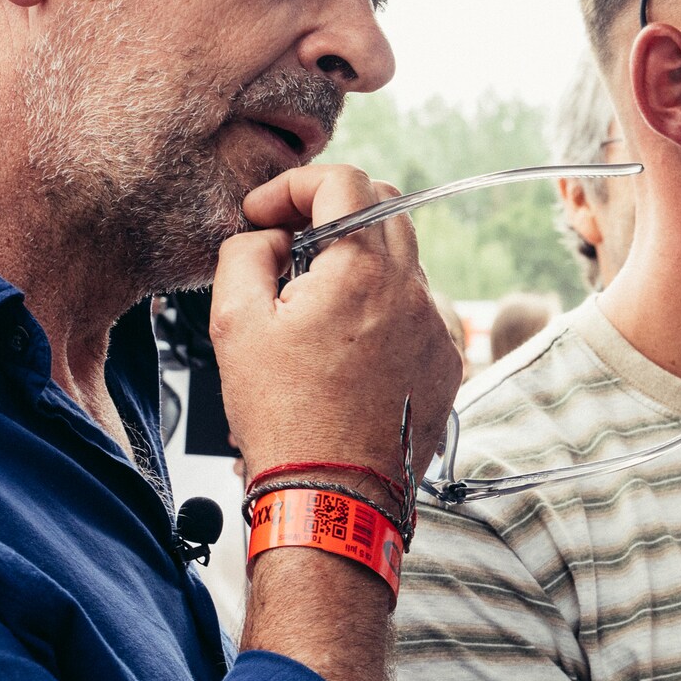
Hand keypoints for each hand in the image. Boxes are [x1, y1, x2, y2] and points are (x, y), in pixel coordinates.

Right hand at [210, 165, 461, 487]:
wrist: (333, 498)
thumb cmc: (285, 420)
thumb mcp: (234, 324)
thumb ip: (246, 253)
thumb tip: (268, 235)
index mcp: (363, 271)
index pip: (344, 181)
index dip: (294, 186)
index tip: (265, 215)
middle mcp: (413, 293)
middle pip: (383, 209)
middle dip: (331, 214)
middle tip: (289, 247)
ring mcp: (438, 330)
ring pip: (403, 262)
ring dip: (358, 264)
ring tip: (313, 308)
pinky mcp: (447, 364)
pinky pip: (417, 312)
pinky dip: (383, 309)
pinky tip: (346, 349)